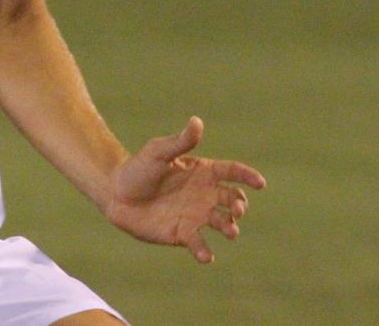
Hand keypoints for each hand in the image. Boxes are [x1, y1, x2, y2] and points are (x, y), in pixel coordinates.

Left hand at [103, 116, 265, 263]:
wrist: (117, 194)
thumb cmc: (139, 168)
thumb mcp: (159, 151)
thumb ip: (180, 141)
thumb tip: (197, 121)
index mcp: (204, 172)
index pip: (232, 172)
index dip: (248, 176)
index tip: (260, 183)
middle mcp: (205, 195)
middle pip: (232, 199)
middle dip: (239, 205)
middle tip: (238, 209)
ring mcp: (196, 216)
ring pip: (222, 223)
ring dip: (230, 227)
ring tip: (231, 231)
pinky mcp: (183, 235)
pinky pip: (199, 244)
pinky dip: (204, 252)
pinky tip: (206, 256)